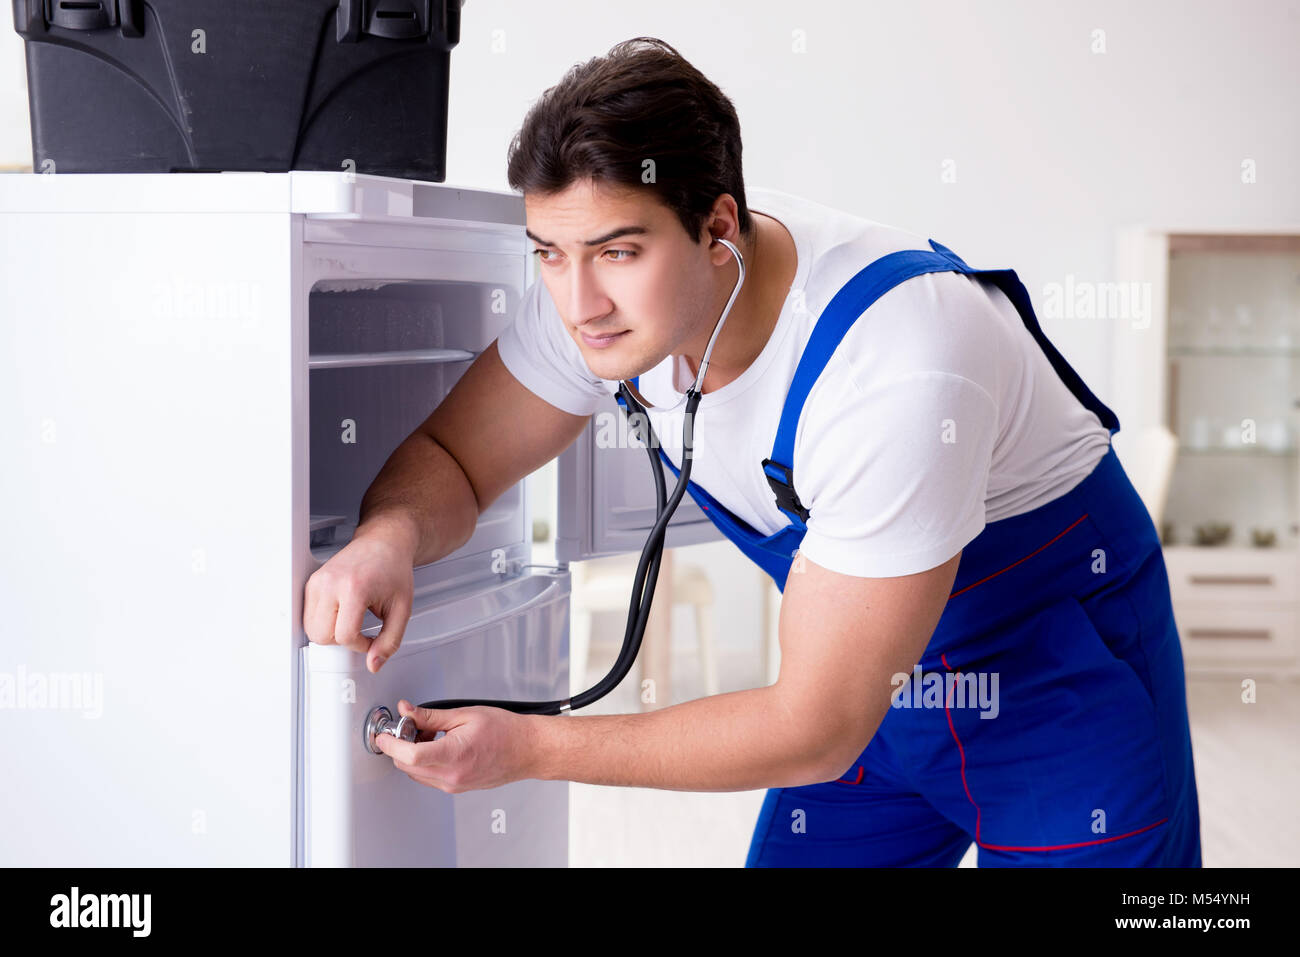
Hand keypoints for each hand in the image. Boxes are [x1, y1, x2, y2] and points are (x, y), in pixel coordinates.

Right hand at [302, 523, 414, 673]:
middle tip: (360, 630)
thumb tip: (373, 664)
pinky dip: (322, 622)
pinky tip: (340, 614)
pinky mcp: (311, 582)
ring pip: (310, 629)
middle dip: (341, 641)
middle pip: (321, 636)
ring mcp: (317, 582)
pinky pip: (308, 616)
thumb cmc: (393, 570)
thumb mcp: (402, 609)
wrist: (383, 543)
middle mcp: (330, 584)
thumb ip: (390, 641)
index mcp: (354, 588)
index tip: (371, 638)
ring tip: (351, 621)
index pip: (344, 635)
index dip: (359, 645)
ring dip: (330, 633)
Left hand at [374, 700, 541, 792]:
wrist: (526, 750)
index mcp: (453, 755)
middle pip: (407, 766)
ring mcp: (454, 786)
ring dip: (412, 755)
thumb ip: (431, 715)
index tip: (385, 734)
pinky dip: (424, 762)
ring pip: (415, 774)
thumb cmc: (505, 731)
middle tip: (410, 726)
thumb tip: (408, 712)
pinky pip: (429, 778)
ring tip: (429, 735)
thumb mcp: (465, 715)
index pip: (408, 755)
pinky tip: (437, 746)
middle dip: (400, 746)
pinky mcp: (456, 788)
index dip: (391, 744)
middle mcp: (451, 776)